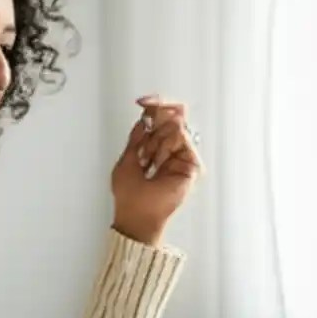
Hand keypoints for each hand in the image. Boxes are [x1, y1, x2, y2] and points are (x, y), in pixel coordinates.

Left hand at [111, 95, 203, 245]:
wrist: (137, 216)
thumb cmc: (129, 197)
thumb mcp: (126, 160)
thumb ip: (136, 139)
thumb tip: (143, 120)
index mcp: (151, 152)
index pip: (157, 125)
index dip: (153, 110)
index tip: (145, 101)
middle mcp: (167, 154)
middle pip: (170, 123)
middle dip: (160, 115)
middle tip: (152, 108)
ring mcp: (179, 160)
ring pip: (177, 131)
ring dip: (163, 132)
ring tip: (151, 147)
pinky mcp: (190, 168)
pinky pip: (186, 144)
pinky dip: (174, 141)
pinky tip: (162, 149)